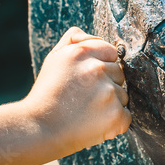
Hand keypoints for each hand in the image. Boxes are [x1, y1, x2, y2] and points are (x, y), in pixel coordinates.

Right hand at [22, 27, 130, 156]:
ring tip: (86, 112)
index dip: (102, 67)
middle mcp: (96, 69)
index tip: (88, 81)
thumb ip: (72, 41)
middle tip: (82, 98)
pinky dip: (115, 122)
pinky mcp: (115, 115)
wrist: (38, 129)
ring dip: (110, 104)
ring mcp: (108, 92)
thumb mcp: (54, 60)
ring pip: (123, 95)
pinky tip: (94, 123)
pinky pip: (126, 116)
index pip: (111, 52)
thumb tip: (90, 34)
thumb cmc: (46, 95)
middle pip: (119, 74)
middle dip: (106, 85)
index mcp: (81, 52)